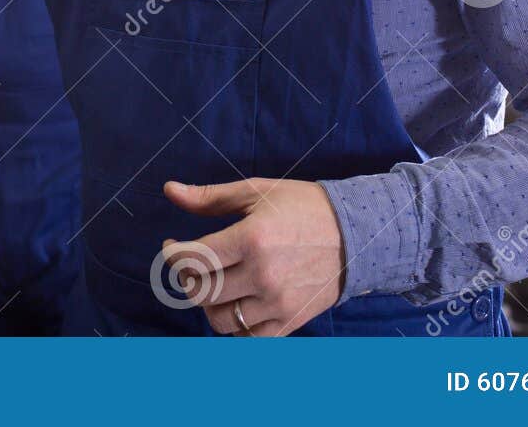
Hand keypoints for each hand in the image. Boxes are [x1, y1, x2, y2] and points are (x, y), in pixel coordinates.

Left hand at [161, 177, 345, 336]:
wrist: (357, 234)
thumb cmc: (303, 207)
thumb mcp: (257, 191)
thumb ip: (210, 197)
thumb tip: (170, 190)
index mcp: (252, 239)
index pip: (192, 258)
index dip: (172, 253)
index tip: (173, 245)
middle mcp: (263, 275)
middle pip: (200, 292)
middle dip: (185, 277)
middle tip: (191, 265)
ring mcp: (277, 303)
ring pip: (219, 320)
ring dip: (208, 303)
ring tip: (214, 283)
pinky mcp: (290, 321)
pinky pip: (247, 338)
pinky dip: (234, 325)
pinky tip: (235, 303)